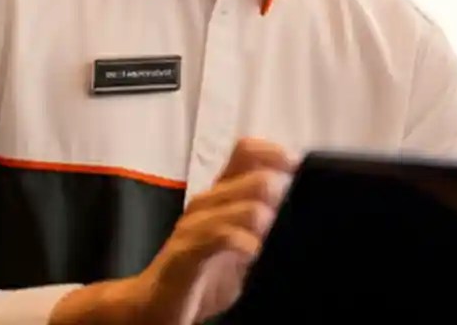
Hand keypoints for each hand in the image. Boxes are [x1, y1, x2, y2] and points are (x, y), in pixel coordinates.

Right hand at [49, 138, 296, 324]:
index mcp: (222, 194)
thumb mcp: (242, 242)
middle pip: (250, 173)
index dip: (275, 154)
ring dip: (261, 214)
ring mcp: (193, 226)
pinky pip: (215, 238)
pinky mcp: (184, 254)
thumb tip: (302, 207)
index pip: (246, 151)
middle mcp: (207, 202)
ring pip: (237, 204)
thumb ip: (266, 222)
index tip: (299, 169)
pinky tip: (252, 251)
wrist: (154, 305)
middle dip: (277, 187)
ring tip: (270, 230)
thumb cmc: (203, 271)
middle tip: (290, 209)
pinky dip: (240, 242)